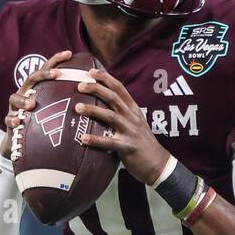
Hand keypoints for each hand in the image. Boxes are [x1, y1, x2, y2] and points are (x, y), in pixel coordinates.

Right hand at [0, 50, 72, 159]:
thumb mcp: (54, 109)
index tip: (70, 53)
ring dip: (23, 100)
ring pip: (15, 98)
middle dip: (43, 75)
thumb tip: (90, 91)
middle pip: (31, 79)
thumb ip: (65, 100)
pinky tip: (17, 122)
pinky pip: (8, 120)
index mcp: (36, 88)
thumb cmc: (42, 123)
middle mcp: (24, 94)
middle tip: (57, 74)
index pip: (46, 70)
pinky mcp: (10, 122)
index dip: (56, 60)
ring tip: (32, 104)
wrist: (22, 141)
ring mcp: (15, 107)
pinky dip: (11, 120)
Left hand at [74, 70, 169, 184]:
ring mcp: (130, 132)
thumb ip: (121, 112)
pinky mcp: (127, 148)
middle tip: (79, 85)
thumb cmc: (141, 143)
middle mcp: (132, 117)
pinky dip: (95, 140)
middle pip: (113, 97)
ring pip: (110, 116)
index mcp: (133, 109)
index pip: (119, 88)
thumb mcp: (134, 122)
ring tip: (77, 108)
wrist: (158, 163)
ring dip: (93, 110)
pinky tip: (83, 139)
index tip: (91, 71)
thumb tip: (102, 104)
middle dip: (96, 89)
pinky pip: (109, 143)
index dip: (105, 78)